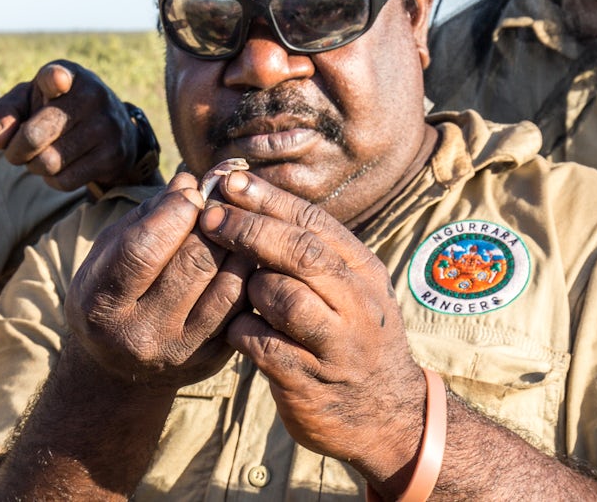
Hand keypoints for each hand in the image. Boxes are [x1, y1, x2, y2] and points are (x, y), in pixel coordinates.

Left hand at [0, 60, 157, 190]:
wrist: (112, 129)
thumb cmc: (55, 111)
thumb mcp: (27, 101)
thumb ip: (2, 113)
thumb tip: (0, 140)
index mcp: (67, 74)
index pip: (56, 76)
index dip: (54, 80)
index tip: (57, 81)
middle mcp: (91, 95)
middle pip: (34, 136)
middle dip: (16, 151)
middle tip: (15, 153)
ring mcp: (106, 126)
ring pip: (48, 162)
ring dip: (34, 166)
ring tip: (41, 157)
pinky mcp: (113, 155)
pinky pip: (65, 180)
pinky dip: (53, 180)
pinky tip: (59, 167)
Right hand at [63, 172, 252, 390]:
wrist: (118, 366)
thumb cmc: (111, 290)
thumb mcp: (109, 252)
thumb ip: (146, 217)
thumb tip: (189, 182)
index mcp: (101, 304)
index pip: (143, 250)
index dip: (173, 213)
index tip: (190, 190)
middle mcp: (139, 335)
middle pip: (192, 264)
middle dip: (210, 223)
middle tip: (218, 201)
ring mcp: (181, 353)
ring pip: (228, 285)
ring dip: (237, 245)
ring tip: (234, 222)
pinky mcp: (213, 360)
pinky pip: (244, 307)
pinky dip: (248, 273)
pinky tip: (242, 254)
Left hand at [196, 171, 424, 484]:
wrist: (386, 416)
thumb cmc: (350, 337)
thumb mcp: (349, 290)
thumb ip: (311, 252)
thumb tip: (250, 197)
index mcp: (365, 274)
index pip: (316, 223)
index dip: (269, 199)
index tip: (230, 181)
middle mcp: (358, 306)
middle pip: (301, 254)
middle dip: (250, 229)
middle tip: (210, 217)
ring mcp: (337, 346)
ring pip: (282, 296)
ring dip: (250, 288)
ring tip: (243, 293)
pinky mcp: (308, 381)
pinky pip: (261, 343)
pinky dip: (240, 330)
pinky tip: (237, 330)